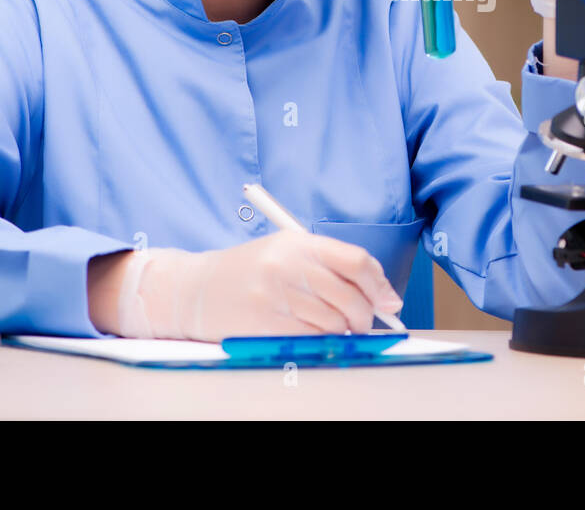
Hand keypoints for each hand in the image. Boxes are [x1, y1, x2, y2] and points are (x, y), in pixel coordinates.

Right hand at [97, 232, 403, 340]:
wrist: (195, 289)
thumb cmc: (248, 271)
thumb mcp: (286, 253)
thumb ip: (330, 267)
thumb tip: (382, 296)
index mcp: (298, 243)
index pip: (356, 261)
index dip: (380, 284)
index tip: (389, 300)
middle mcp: (288, 266)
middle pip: (350, 296)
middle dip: (365, 315)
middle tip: (364, 323)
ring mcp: (275, 296)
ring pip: (334, 322)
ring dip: (344, 332)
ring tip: (336, 329)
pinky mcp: (264, 323)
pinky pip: (311, 338)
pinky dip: (322, 341)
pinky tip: (315, 335)